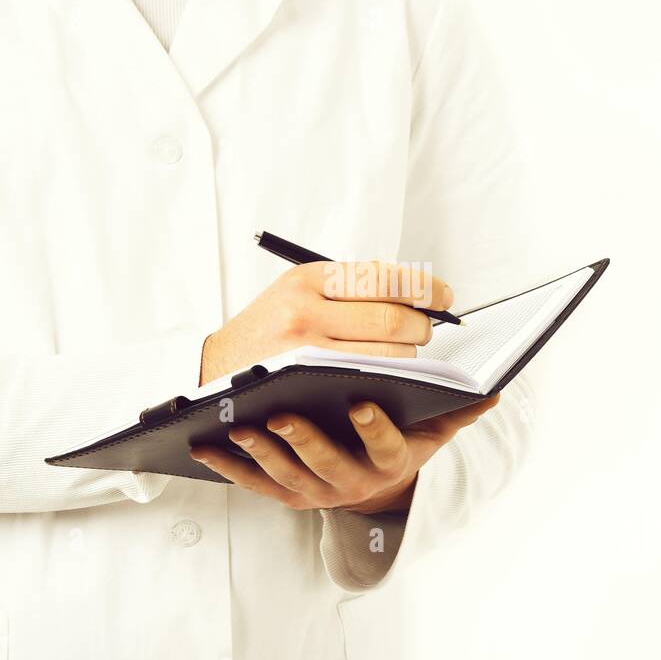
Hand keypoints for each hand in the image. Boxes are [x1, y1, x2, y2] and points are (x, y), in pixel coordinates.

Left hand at [190, 394, 499, 514]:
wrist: (372, 483)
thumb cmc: (397, 442)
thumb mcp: (431, 432)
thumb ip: (456, 410)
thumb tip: (492, 391)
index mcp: (390, 461)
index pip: (387, 447)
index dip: (375, 429)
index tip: (362, 401)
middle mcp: (353, 482)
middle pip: (329, 465)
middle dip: (305, 441)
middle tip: (283, 414)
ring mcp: (317, 491)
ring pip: (287, 476)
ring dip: (263, 455)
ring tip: (242, 428)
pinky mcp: (286, 494)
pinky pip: (254, 485)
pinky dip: (229, 468)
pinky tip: (206, 447)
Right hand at [200, 261, 453, 383]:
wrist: (216, 369)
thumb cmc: (269, 330)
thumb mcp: (299, 292)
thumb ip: (349, 289)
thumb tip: (415, 292)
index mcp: (309, 278)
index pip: (384, 277)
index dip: (424, 287)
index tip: (443, 295)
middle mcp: (306, 309)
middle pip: (391, 317)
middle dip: (422, 325)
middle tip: (426, 328)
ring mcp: (307, 349)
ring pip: (387, 353)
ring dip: (409, 354)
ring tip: (404, 352)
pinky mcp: (309, 382)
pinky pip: (369, 378)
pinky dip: (391, 375)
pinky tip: (393, 372)